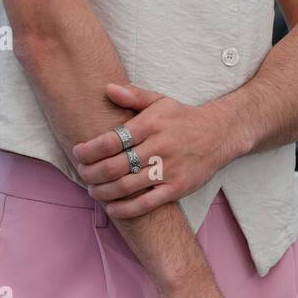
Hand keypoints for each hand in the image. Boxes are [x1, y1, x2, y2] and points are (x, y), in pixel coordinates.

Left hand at [70, 81, 233, 219]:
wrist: (219, 134)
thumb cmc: (182, 117)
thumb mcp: (160, 100)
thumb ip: (133, 95)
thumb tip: (108, 88)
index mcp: (151, 125)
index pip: (111, 140)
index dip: (89, 150)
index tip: (77, 153)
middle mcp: (159, 148)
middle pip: (114, 166)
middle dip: (91, 173)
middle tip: (81, 173)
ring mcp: (168, 170)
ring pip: (126, 187)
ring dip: (103, 191)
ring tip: (92, 190)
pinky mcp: (176, 188)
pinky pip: (146, 204)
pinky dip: (125, 209)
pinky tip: (111, 207)